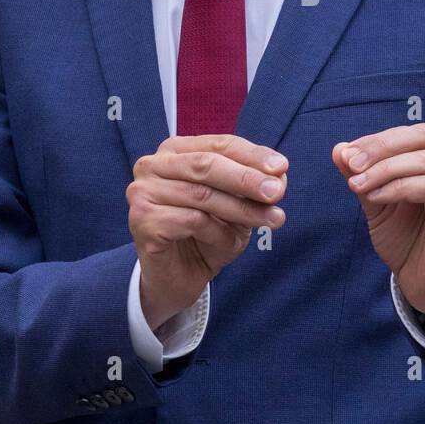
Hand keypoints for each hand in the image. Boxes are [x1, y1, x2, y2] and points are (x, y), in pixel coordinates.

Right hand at [127, 134, 287, 329]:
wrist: (179, 278)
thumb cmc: (207, 235)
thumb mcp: (238, 206)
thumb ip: (254, 187)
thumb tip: (279, 174)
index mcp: (175, 151)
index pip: (218, 145)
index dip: (252, 155)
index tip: (282, 168)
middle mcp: (152, 165)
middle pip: (207, 164)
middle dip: (247, 178)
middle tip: (277, 192)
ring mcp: (142, 192)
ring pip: (202, 194)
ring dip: (242, 209)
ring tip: (272, 220)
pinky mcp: (142, 220)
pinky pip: (191, 220)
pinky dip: (218, 232)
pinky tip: (228, 244)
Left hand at [332, 124, 424, 325]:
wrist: (422, 279)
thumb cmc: (405, 236)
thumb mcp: (376, 199)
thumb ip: (361, 174)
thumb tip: (339, 149)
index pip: (413, 133)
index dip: (378, 139)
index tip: (347, 153)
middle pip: (424, 138)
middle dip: (382, 147)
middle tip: (351, 163)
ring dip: (385, 170)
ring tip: (358, 185)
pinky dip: (398, 188)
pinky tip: (375, 198)